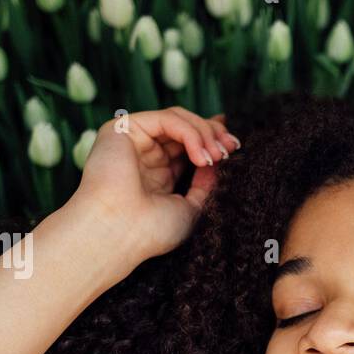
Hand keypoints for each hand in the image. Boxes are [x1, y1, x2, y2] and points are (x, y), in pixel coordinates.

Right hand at [68, 106, 240, 271]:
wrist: (118, 235)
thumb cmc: (150, 232)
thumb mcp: (191, 208)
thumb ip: (205, 184)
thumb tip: (219, 159)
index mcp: (156, 174)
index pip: (187, 145)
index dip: (211, 139)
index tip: (235, 146)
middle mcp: (143, 154)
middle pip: (184, 127)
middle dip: (213, 134)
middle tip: (232, 148)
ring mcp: (132, 140)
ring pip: (177, 118)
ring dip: (205, 133)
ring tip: (218, 156)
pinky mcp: (122, 128)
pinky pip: (166, 118)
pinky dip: (190, 133)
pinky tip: (201, 155)